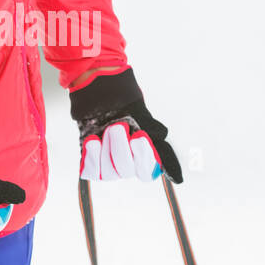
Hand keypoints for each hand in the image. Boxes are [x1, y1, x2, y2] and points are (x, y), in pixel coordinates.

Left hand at [69, 69, 182, 184]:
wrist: (99, 92)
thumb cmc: (123, 103)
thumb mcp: (143, 119)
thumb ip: (157, 141)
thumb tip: (173, 168)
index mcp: (144, 156)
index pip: (147, 172)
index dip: (143, 158)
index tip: (139, 135)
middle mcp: (128, 164)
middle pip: (126, 170)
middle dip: (121, 146)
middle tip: (119, 125)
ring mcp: (109, 165)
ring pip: (109, 172)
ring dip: (107, 147)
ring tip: (106, 127)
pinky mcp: (92, 162)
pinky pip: (91, 171)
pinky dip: (92, 155)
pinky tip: (93, 140)